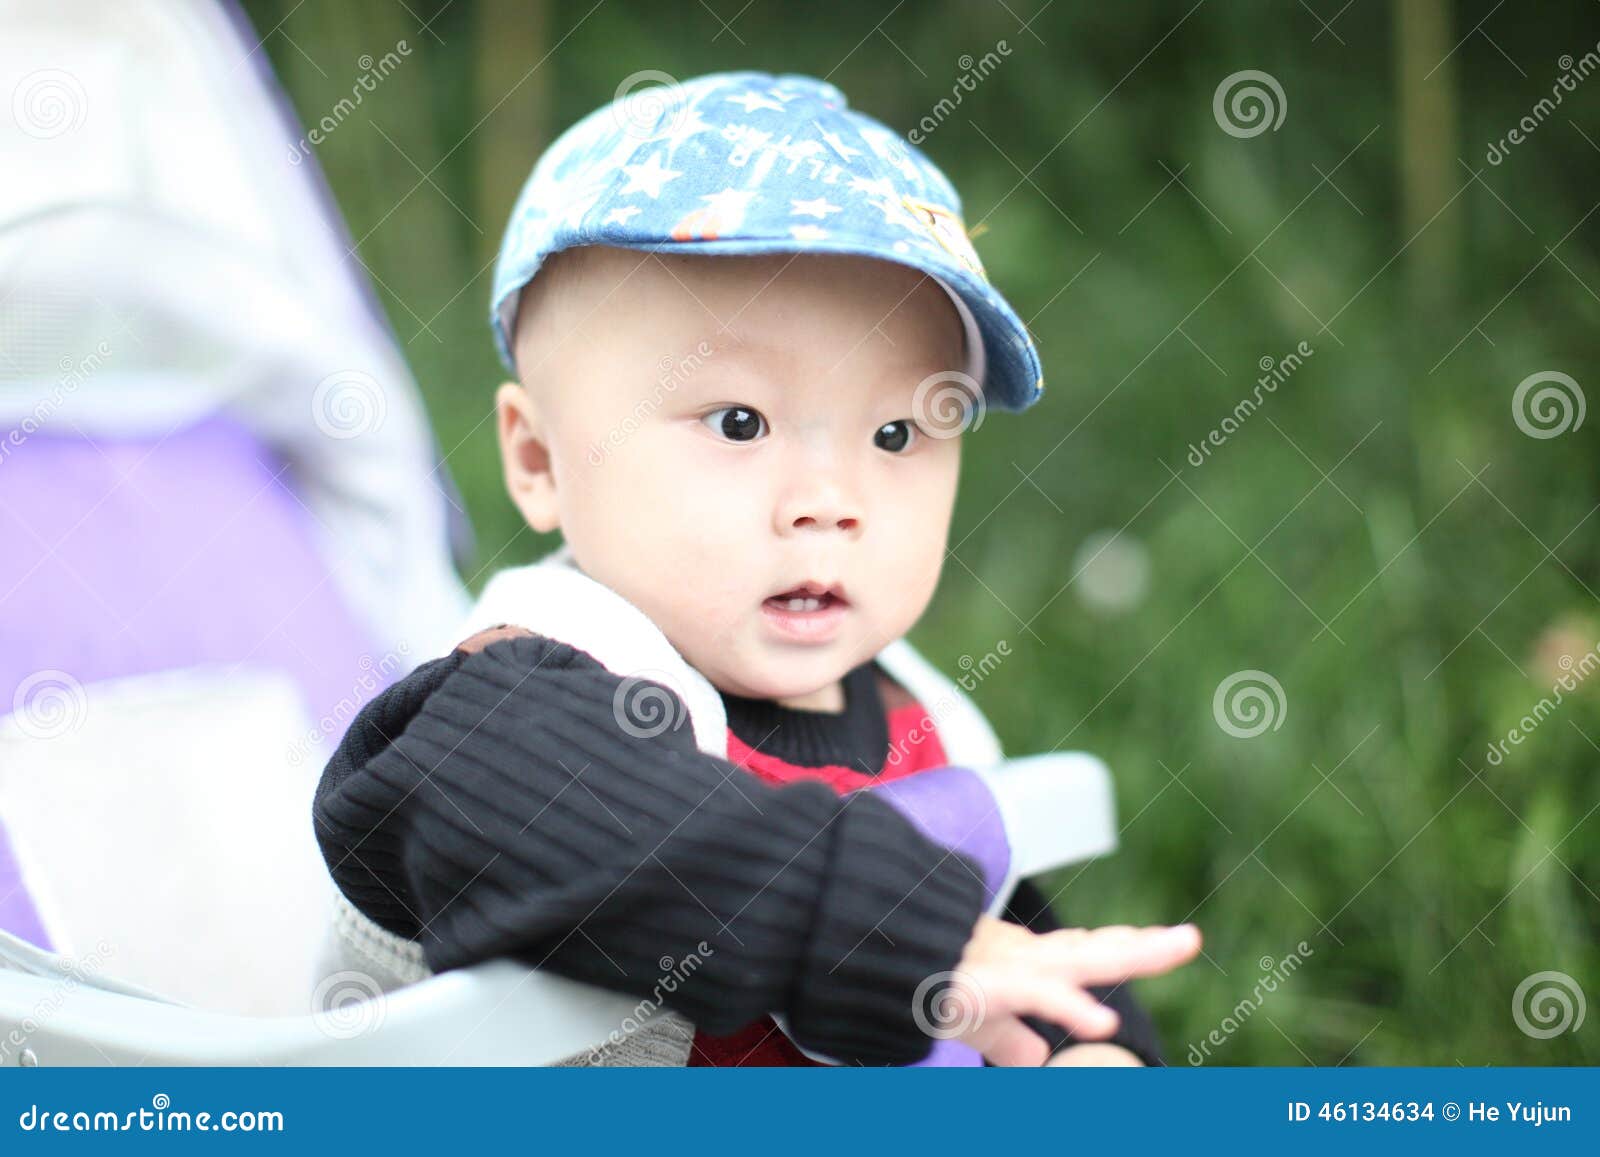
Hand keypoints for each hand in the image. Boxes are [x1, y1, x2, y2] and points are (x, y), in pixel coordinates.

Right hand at [937, 916, 1200, 1066]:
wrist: (884, 964)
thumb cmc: (927, 986)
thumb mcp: (979, 1022)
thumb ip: (1011, 1039)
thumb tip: (1036, 1061)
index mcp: (1026, 962)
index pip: (1085, 952)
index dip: (1125, 946)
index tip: (1164, 940)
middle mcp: (1029, 956)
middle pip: (1098, 948)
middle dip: (1145, 945)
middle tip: (1190, 939)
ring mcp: (1015, 966)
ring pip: (1085, 958)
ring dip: (1134, 953)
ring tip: (1177, 947)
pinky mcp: (994, 984)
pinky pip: (1040, 995)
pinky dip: (1071, 1007)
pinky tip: (1103, 1022)